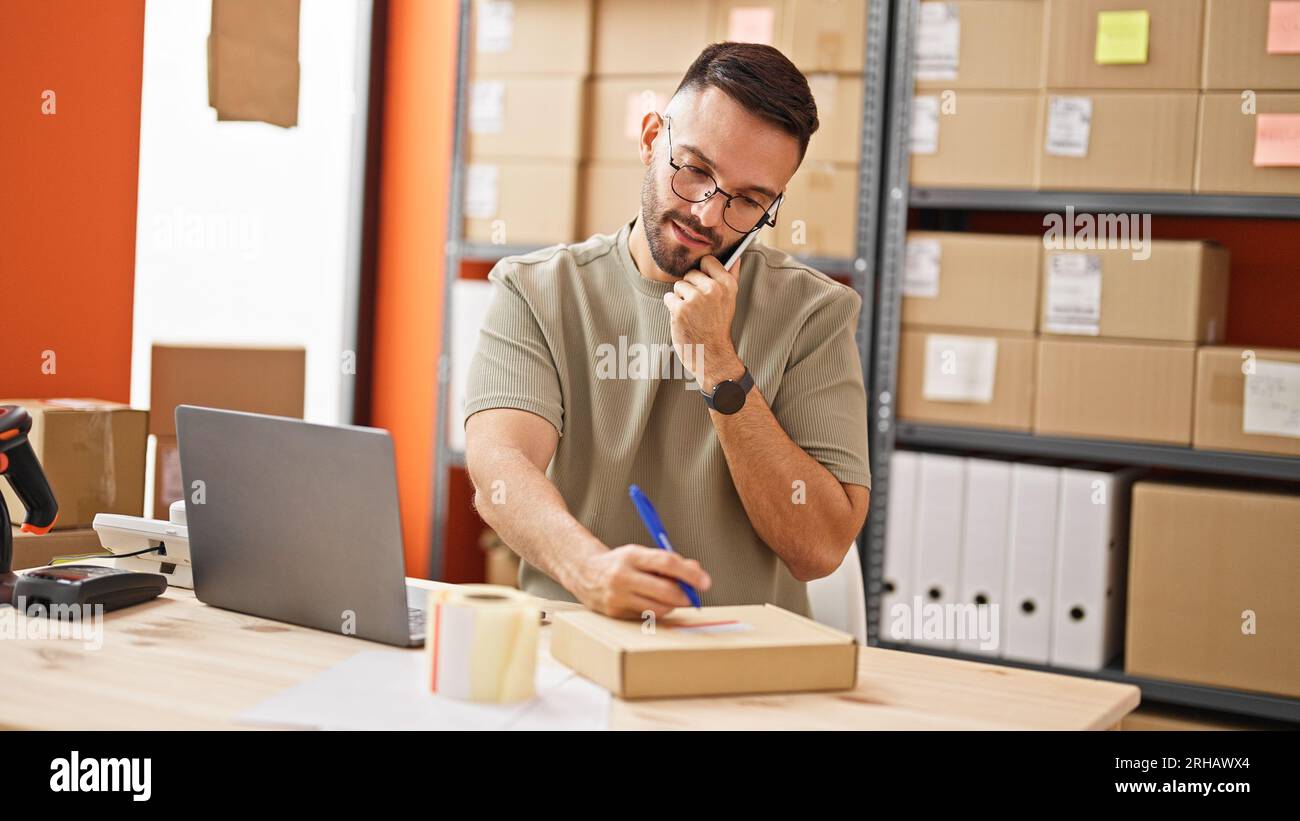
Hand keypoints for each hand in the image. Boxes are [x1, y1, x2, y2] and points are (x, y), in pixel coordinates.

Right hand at [572, 545, 711, 619]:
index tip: (705, 582)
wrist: (584, 573)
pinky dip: (656, 611)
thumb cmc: (620, 563)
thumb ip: (668, 562)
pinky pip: (646, 616)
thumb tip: (696, 572)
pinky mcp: (616, 613)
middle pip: (665, 590)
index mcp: (631, 556)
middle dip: (685, 595)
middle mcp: (622, 576)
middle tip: (693, 596)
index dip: (689, 573)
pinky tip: (651, 603)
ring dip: (672, 605)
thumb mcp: (641, 554)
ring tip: (670, 597)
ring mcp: (618, 597)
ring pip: (658, 608)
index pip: (666, 563)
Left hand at [663, 255, 743, 390]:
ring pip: (678, 285)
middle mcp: (713, 289)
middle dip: (690, 288)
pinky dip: (672, 308)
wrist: (712, 354)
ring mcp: (695, 299)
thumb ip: (732, 276)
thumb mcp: (730, 301)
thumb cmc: (718, 326)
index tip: (705, 285)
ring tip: (692, 314)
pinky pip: (669, 297)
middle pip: (690, 273)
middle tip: (699, 307)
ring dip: (681, 298)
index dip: (703, 273)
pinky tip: (683, 319)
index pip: (707, 261)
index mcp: (727, 284)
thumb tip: (736, 257)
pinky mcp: (680, 309)